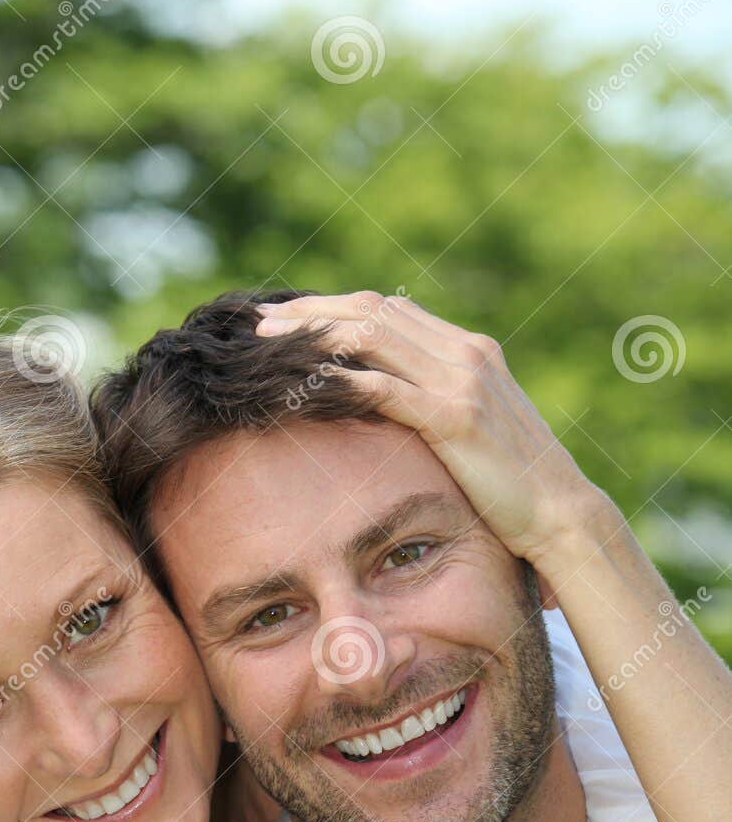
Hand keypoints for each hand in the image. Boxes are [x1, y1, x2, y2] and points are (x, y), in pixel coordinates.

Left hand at [255, 290, 620, 573]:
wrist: (559, 513)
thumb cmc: (514, 484)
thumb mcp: (473, 430)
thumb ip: (437, 404)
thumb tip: (390, 405)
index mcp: (470, 350)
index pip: (390, 309)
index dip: (335, 308)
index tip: (291, 319)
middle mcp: (466, 353)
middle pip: (374, 311)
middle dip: (313, 312)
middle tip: (262, 323)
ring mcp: (463, 381)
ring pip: (374, 338)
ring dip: (315, 336)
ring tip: (270, 344)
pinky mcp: (455, 417)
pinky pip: (386, 388)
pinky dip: (342, 380)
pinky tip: (305, 383)